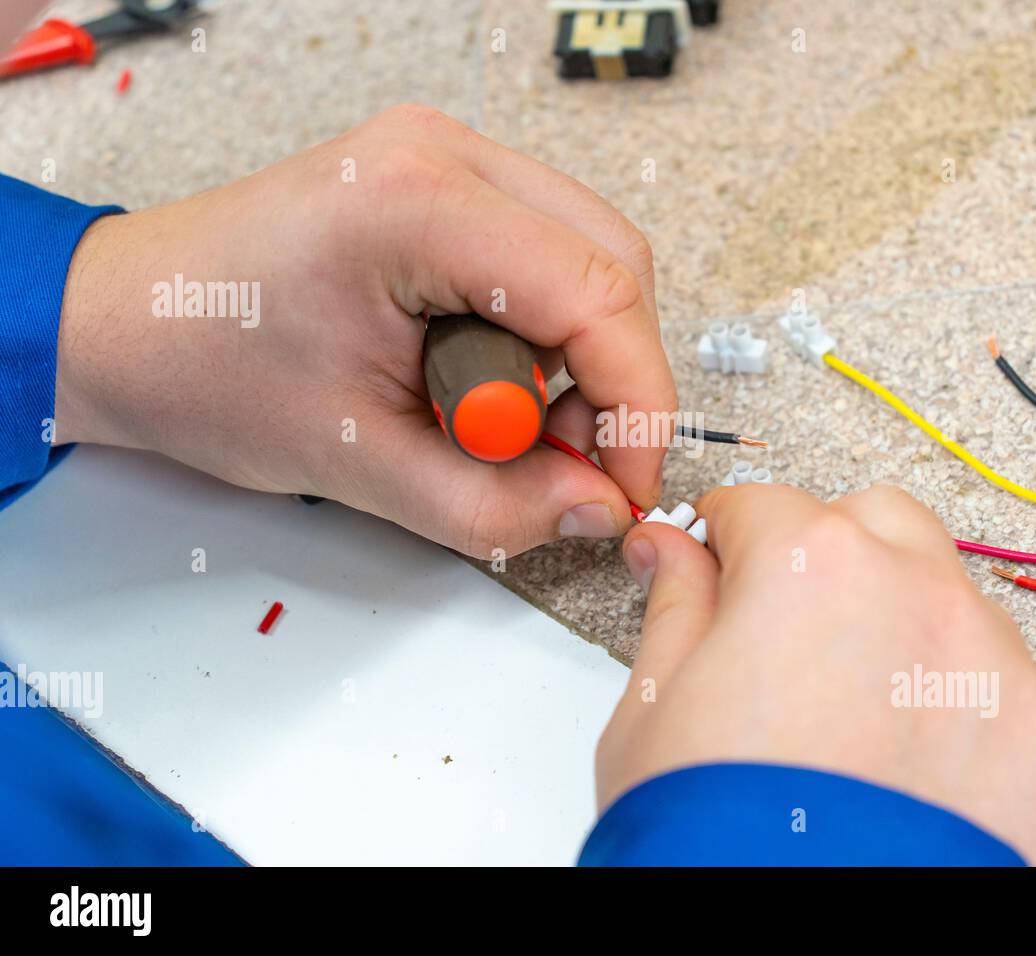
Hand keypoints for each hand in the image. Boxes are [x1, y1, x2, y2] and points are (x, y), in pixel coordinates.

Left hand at [54, 105, 673, 555]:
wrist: (128, 321)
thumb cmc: (205, 367)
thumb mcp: (356, 462)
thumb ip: (493, 503)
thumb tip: (595, 507)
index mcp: (415, 202)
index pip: (596, 293)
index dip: (634, 401)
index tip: (623, 478)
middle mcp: (443, 153)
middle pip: (612, 265)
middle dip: (610, 380)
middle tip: (565, 460)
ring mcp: (446, 159)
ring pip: (589, 260)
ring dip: (576, 359)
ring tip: (501, 424)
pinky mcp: (444, 186)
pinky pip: (547, 257)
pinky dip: (544, 334)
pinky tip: (486, 380)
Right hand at [598, 483, 1035, 865]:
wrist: (804, 945)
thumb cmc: (717, 838)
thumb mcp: (657, 709)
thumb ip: (675, 605)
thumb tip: (670, 553)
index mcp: (808, 567)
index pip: (759, 504)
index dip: (724, 537)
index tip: (718, 564)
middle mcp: (916, 593)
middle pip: (873, 522)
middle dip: (826, 551)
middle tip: (786, 622)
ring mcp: (993, 666)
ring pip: (946, 595)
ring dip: (899, 621)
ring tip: (852, 708)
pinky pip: (999, 685)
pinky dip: (954, 702)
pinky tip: (906, 762)